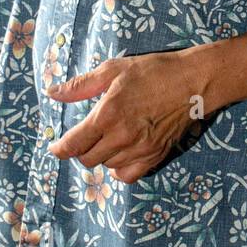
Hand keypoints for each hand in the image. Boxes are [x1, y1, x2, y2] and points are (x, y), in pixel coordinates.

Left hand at [45, 51, 206, 183]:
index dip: (59, 149)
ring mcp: (140, 150)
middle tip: (85, 136)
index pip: (74, 144)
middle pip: (88, 159)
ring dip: (101, 156)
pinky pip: (128, 175)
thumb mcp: (113, 70)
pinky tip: (121, 154)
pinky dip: (119, 168)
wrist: (193, 82)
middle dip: (80, 150)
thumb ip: (81, 86)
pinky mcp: (155, 156)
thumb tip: (53, 93)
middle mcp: (122, 137)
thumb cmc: (153, 71)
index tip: (55, 148)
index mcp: (108, 114)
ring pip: (107, 166)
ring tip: (107, 138)